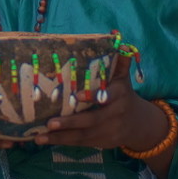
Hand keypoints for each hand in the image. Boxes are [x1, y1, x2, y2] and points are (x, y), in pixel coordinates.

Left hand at [31, 56, 167, 151]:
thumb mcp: (123, 77)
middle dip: (70, 122)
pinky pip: (79, 143)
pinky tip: (43, 140)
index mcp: (120, 95)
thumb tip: (115, 35)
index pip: (108, 97)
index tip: (77, 96)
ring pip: (82, 136)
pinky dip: (61, 142)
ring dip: (60, 137)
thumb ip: (119, 60)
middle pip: (92, 120)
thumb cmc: (123, 94)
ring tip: (39, 136)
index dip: (93, 97)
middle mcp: (115, 115)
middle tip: (50, 122)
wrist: (138, 123)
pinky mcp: (100, 143)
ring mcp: (108, 131)